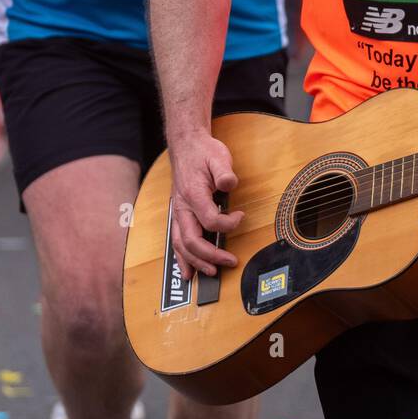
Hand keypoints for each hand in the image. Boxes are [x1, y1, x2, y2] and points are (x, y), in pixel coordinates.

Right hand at [168, 130, 244, 280]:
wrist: (186, 146)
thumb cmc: (203, 152)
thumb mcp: (218, 156)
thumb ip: (224, 172)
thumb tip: (229, 184)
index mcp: (193, 194)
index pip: (210, 220)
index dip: (228, 224)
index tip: (240, 216)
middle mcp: (182, 207)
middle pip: (192, 240)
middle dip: (211, 255)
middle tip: (230, 261)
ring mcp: (178, 213)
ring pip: (181, 245)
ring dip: (196, 262)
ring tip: (211, 272)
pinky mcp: (179, 216)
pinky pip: (177, 242)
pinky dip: (182, 259)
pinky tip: (188, 272)